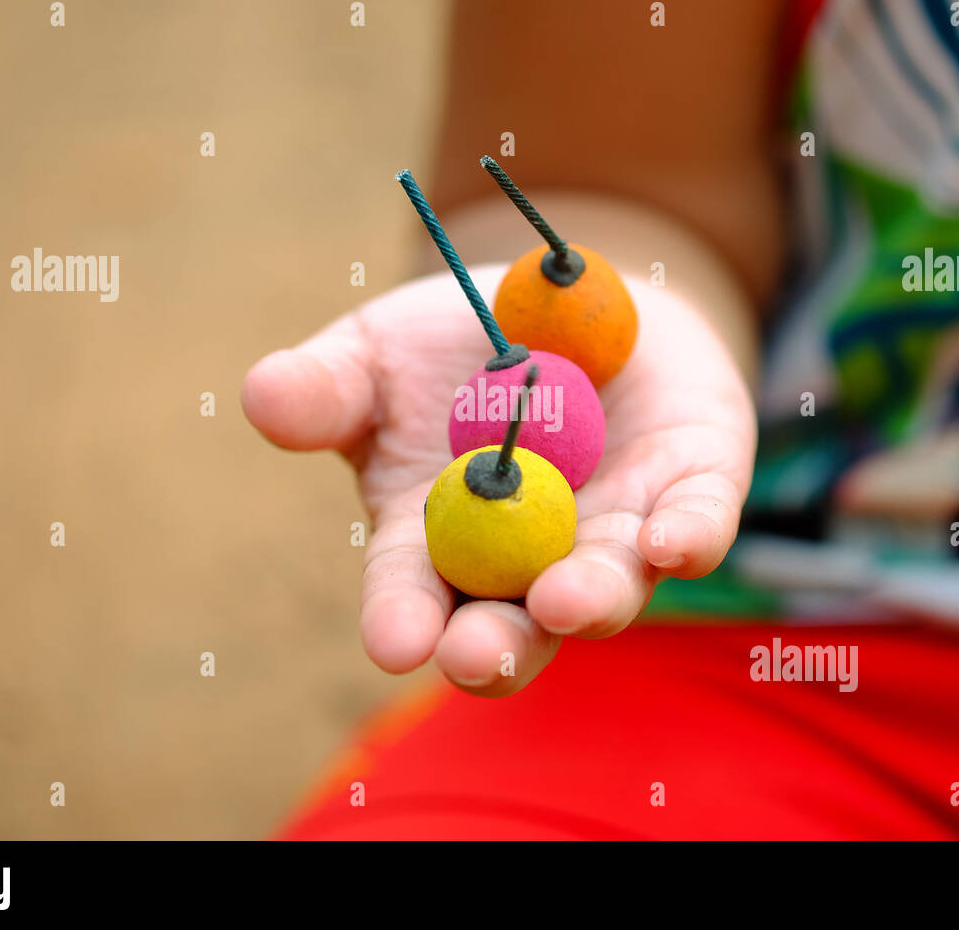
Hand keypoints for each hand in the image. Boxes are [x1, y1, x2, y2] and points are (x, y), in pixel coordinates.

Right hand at [241, 265, 755, 695]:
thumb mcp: (380, 352)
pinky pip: (696, 524)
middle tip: (473, 656)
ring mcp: (612, 532)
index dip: (402, 620)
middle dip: (493, 648)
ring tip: (564, 603)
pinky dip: (687, 538)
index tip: (393, 643)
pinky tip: (673, 546)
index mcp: (439, 537)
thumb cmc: (462, 341)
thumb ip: (330, 387)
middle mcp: (528, 559)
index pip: (413, 593)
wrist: (575, 303)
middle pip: (511, 624)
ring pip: (604, 589)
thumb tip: (262, 395)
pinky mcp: (689, 490)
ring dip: (586, 602)